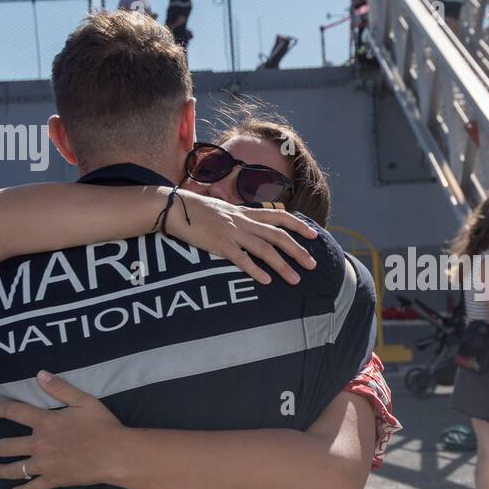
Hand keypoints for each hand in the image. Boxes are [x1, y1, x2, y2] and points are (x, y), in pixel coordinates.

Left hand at [0, 371, 123, 488]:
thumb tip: (40, 374)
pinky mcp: (54, 479)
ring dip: (1, 470)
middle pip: (9, 445)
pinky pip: (34, 487)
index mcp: (46, 422)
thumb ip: (61, 388)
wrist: (115, 454)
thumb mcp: (84, 401)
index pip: (16, 413)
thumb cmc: (102, 426)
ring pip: (17, 468)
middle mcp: (39, 444)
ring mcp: (45, 464)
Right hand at [169, 190, 319, 284]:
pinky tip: (266, 281)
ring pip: (264, 249)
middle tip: (313, 265)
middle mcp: (243, 222)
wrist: (174, 207)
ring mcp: (232, 233)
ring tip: (295, 280)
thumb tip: (255, 225)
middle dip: (298, 251)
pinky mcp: (219, 244)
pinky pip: (241, 259)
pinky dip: (255, 270)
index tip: (314, 234)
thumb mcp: (225, 209)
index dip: (299, 225)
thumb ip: (241, 217)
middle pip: (278, 236)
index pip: (279, 216)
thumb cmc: (198, 210)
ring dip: (282, 266)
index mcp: (246, 212)